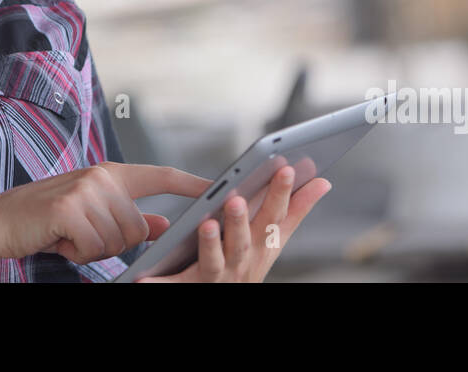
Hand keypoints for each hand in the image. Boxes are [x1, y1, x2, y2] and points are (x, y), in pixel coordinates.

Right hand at [0, 162, 211, 263]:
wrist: (2, 220)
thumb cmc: (51, 218)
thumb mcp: (93, 214)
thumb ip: (131, 217)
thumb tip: (165, 225)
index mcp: (112, 174)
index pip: (161, 176)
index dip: (192, 184)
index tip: (219, 188)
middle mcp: (102, 176)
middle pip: (138, 229)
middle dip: (112, 243)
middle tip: (81, 235)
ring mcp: (87, 189)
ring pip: (117, 241)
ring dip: (93, 249)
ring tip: (69, 235)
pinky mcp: (70, 208)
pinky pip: (94, 247)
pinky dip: (77, 253)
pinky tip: (60, 239)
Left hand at [136, 165, 331, 282]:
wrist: (222, 299)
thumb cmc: (248, 263)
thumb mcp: (273, 240)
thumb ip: (296, 211)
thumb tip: (324, 181)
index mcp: (261, 247)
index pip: (273, 217)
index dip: (280, 194)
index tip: (285, 168)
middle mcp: (242, 264)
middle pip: (243, 242)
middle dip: (242, 221)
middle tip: (237, 199)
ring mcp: (217, 279)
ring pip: (213, 263)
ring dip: (211, 245)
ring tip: (206, 224)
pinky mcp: (190, 289)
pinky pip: (175, 286)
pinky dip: (161, 283)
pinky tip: (143, 278)